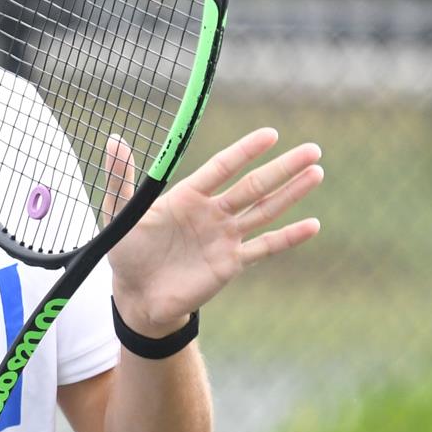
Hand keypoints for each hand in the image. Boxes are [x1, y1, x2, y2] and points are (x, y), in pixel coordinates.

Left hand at [106, 127, 322, 333]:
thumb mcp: (119, 214)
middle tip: (313, 150)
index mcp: (188, 196)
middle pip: (254, 185)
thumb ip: (121, 179)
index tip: (271, 134)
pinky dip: (289, 237)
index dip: (245, 151)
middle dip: (283, 168)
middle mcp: (212, 212)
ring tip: (317, 172)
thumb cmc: (126, 252)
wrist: (136, 297)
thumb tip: (115, 140)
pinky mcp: (232, 263)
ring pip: (265, 211)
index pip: (223, 167)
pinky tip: (313, 225)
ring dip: (292, 193)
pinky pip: (265, 247)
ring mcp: (225, 237)